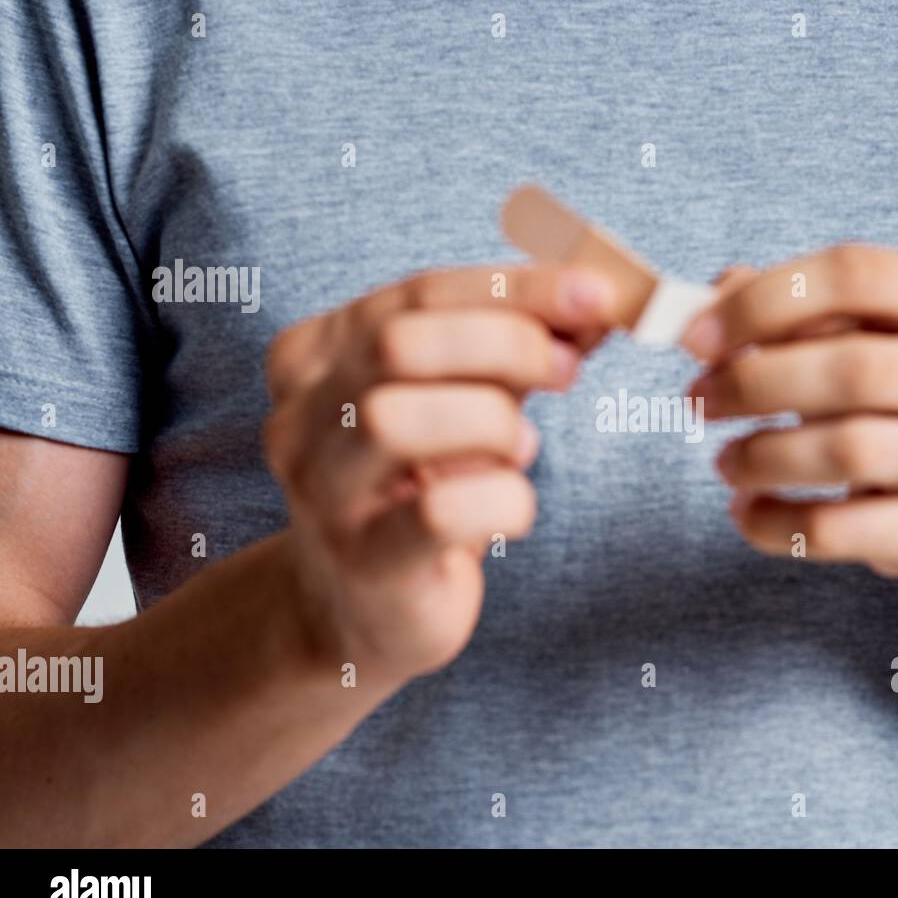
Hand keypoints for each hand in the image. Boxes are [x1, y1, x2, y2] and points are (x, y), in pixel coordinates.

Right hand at [262, 265, 617, 679]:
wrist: (363, 608)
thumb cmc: (421, 486)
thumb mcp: (464, 398)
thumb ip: (517, 347)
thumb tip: (594, 302)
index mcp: (317, 356)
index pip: (419, 294)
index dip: (516, 288)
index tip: (596, 294)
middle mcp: (300, 418)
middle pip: (398, 344)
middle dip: (506, 345)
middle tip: (566, 370)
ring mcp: (323, 493)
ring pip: (396, 420)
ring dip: (492, 423)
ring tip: (520, 449)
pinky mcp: (364, 562)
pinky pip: (440, 513)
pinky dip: (503, 499)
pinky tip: (513, 508)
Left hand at [683, 244, 897, 581]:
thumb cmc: (895, 403)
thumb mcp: (856, 339)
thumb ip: (784, 312)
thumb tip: (702, 308)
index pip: (858, 274)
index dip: (764, 300)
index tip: (694, 337)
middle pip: (854, 368)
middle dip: (753, 383)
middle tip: (697, 401)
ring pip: (847, 452)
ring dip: (761, 456)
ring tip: (726, 461)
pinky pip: (838, 530)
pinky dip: (772, 521)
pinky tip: (747, 510)